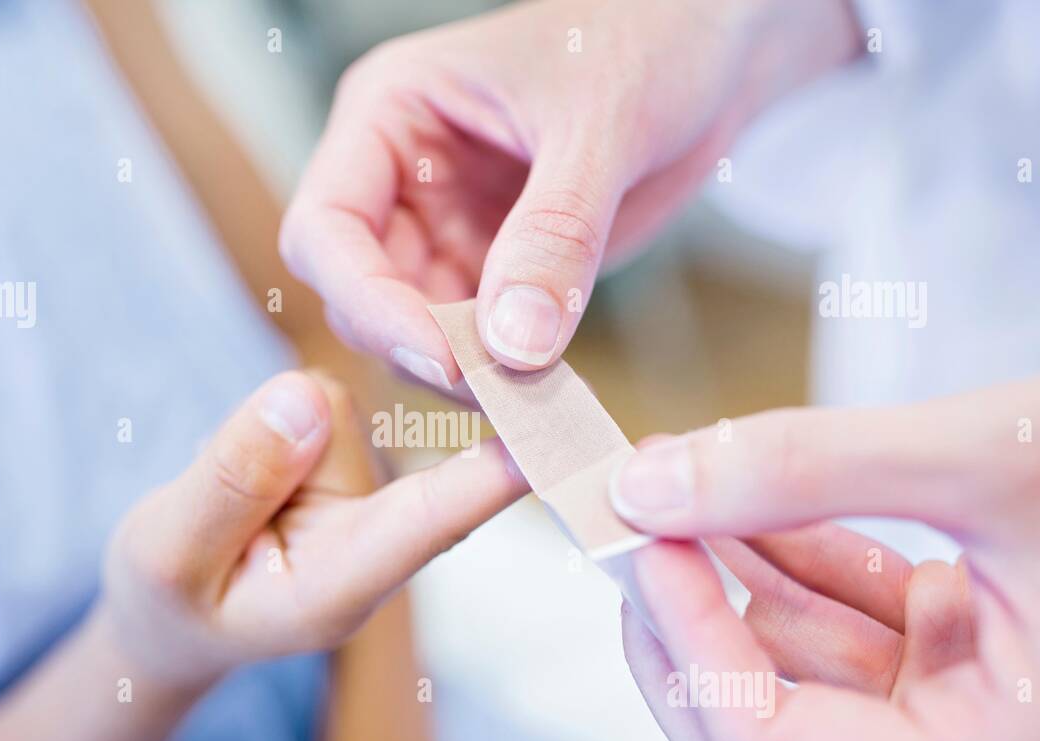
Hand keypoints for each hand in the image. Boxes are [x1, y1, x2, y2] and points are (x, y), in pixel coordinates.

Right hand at [101, 370, 525, 685]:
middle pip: (357, 440)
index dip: (486, 479)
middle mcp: (374, 540)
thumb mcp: (168, 552)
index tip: (543, 437)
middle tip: (223, 486)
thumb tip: (301, 395)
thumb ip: (235, 478)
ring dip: (269, 428)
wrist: (172, 608)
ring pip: (324, 408)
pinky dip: (274, 421)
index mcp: (341, 588)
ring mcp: (364, 495)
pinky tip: (252, 468)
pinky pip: (309, 402)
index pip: (427, 526)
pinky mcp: (344, 458)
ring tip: (227, 491)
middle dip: (306, 436)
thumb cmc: (171, 599)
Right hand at [281, 0, 857, 383]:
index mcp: (390, 114)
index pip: (327, 228)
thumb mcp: (601, 126)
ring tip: (531, 402)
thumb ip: (556, 235)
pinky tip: (545, 392)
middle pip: (358, 294)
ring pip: (412, 332)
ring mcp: (443, 231)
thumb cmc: (646, 39)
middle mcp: (400, 180)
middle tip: (496, 394)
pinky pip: (476, 344)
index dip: (369, 302)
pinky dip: (503, 376)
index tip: (442, 358)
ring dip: (462, 375)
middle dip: (418, 349)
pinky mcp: (492, 271)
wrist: (712, 50)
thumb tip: (515, 347)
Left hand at [610, 368, 1039, 740]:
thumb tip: (649, 481)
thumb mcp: (998, 455)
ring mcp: (964, 703)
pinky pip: (845, 626)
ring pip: (794, 677)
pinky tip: (749, 497)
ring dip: (724, 586)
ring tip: (679, 490)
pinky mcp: (969, 647)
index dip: (690, 648)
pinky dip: (786, 564)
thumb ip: (810, 466)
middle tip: (641, 533)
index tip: (646, 536)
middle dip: (684, 641)